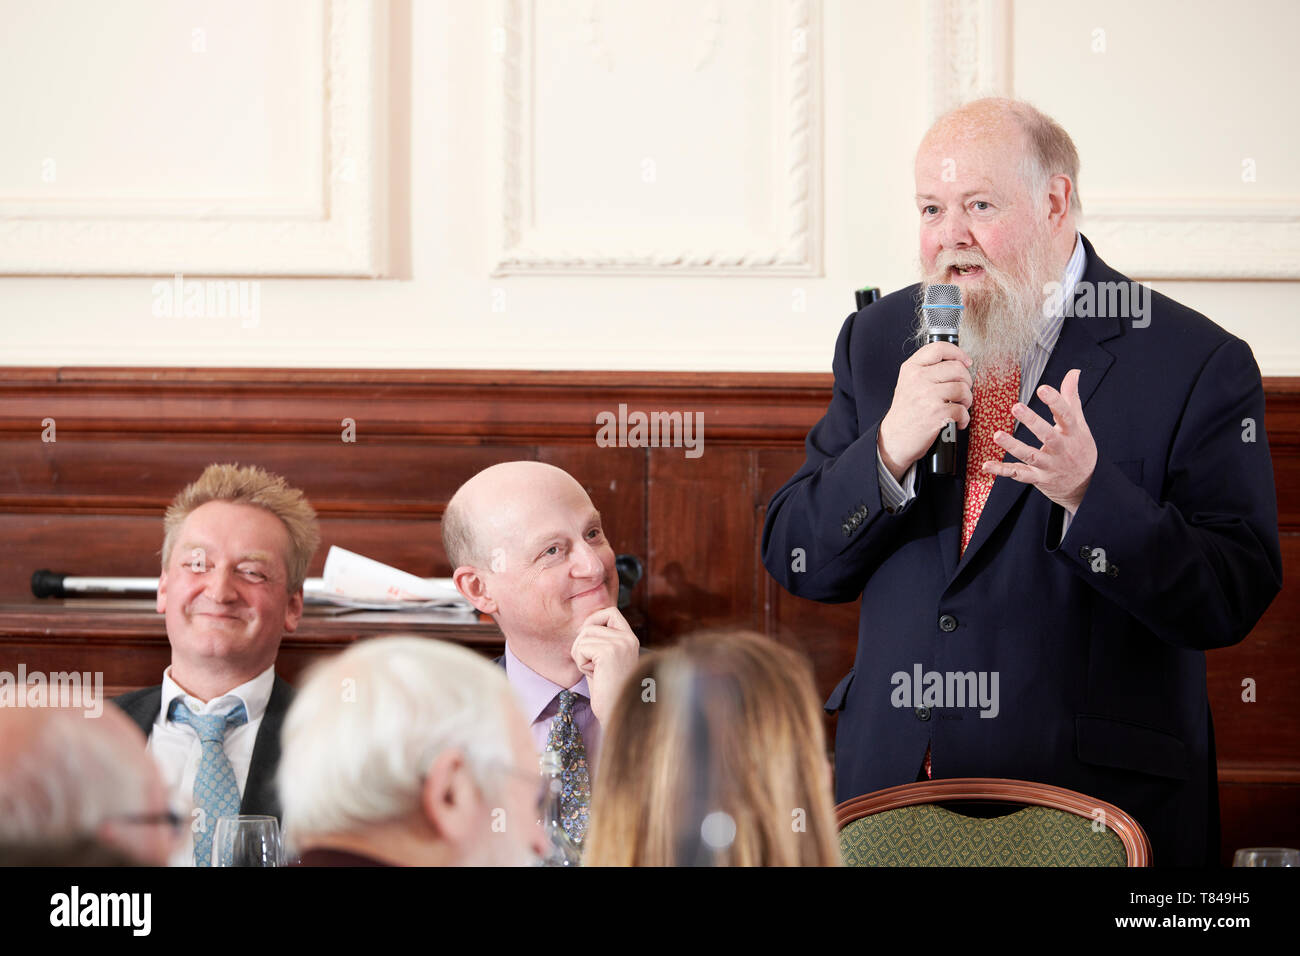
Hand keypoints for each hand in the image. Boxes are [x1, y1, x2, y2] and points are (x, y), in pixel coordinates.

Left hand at [570, 607, 639, 725]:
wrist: (616, 711)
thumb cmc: (608, 690)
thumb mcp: (606, 660)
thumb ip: (601, 641)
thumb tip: (584, 626)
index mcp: (630, 639)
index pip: (610, 612)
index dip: (594, 619)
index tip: (588, 637)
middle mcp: (628, 638)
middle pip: (590, 625)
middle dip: (582, 643)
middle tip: (591, 664)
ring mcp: (620, 644)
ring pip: (583, 636)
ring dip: (580, 656)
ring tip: (594, 671)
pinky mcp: (609, 652)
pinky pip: (581, 648)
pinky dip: (581, 663)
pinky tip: (594, 675)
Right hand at [878, 342, 973, 481]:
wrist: (893, 439)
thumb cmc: (905, 413)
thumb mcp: (908, 384)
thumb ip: (927, 370)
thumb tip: (959, 363)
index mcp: (911, 368)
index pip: (939, 348)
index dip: (958, 353)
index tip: (966, 362)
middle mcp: (918, 378)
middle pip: (957, 368)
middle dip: (966, 381)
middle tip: (962, 391)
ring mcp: (927, 395)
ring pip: (963, 389)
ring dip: (967, 401)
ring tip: (959, 407)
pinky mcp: (936, 413)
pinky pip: (962, 409)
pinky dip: (964, 418)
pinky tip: (957, 421)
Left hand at [983, 368, 1096, 514]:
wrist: (1087, 485)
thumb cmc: (1080, 448)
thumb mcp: (1080, 424)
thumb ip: (1072, 398)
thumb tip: (1073, 372)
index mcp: (1073, 432)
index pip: (1066, 415)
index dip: (1055, 401)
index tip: (1043, 388)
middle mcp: (1061, 449)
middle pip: (1047, 435)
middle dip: (1032, 422)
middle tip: (1016, 407)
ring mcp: (1049, 465)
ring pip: (1030, 455)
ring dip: (1013, 446)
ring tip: (998, 435)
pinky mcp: (1038, 478)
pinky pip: (1018, 474)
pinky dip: (1002, 471)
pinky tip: (986, 465)